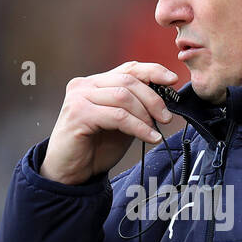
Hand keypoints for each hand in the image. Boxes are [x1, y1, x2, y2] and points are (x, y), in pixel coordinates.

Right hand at [40, 61, 177, 184]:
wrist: (69, 172)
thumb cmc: (94, 148)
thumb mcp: (121, 123)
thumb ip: (135, 107)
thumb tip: (164, 99)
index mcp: (95, 83)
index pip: (128, 69)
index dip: (153, 70)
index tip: (172, 80)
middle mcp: (84, 85)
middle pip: (128, 81)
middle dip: (153, 99)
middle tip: (166, 118)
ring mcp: (79, 97)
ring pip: (124, 97)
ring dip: (145, 115)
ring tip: (154, 131)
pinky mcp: (79, 114)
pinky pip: (118, 116)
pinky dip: (138, 127)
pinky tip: (149, 137)